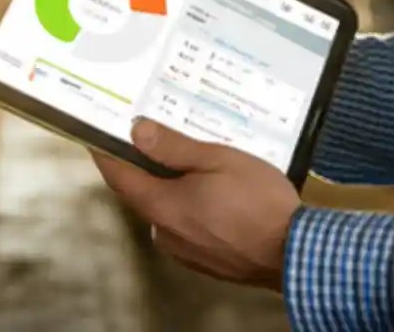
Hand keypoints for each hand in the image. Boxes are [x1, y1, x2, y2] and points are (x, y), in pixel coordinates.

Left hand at [92, 119, 300, 290]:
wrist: (295, 254)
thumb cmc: (259, 202)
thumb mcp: (219, 160)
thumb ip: (174, 147)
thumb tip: (137, 131)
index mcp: (162, 206)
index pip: (119, 176)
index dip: (106, 152)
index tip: (98, 132)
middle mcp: (164, 233)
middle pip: (145, 192)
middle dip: (151, 165)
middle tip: (165, 136)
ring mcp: (184, 251)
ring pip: (170, 209)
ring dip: (179, 187)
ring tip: (204, 164)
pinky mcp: (205, 261)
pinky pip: (189, 226)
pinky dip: (196, 207)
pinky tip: (221, 194)